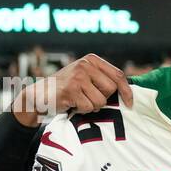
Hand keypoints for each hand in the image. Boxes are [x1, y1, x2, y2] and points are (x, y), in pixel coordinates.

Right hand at [8, 53, 131, 127]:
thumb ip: (103, 79)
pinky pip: (89, 107)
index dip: (126, 90)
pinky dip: (81, 110)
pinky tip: (71, 103)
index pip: (118, 75)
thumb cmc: (67, 89)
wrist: (40, 95)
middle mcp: (85, 65)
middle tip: (87, 97)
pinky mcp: (71, 89)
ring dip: (91, 106)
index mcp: (91, 60)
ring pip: (101, 100)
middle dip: (102, 98)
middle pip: (111, 89)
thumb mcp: (86, 77)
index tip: (130, 103)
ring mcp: (77, 76)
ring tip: (78, 100)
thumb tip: (129, 91)